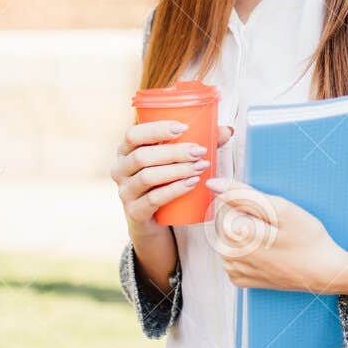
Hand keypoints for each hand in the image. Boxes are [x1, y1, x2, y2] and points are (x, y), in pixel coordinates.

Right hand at [111, 120, 233, 239]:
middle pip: (143, 156)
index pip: (133, 134)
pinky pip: (153, 199)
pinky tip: (191, 184)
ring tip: (200, 167)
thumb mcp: (174, 160)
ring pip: (148, 177)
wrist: (152, 219)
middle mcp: (120, 169)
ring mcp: (124, 192)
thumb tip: (227, 130)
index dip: (156, 129)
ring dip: (177, 170)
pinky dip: (174, 190)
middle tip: (199, 151)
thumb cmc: (164, 180)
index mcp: (125, 150)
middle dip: (174, 152)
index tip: (183, 128)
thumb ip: (198, 142)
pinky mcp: (134, 211)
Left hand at [203, 177, 347, 299]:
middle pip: (224, 221)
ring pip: (227, 237)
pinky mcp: (239, 279)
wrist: (323, 272)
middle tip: (274, 226)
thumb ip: (243, 195)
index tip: (269, 214)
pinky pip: (232, 255)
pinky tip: (265, 251)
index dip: (247, 202)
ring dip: (244, 233)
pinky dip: (245, 249)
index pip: (225, 203)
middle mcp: (229, 255)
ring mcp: (233, 269)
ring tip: (271, 239)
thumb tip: (213, 184)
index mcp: (236, 234)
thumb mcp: (280, 208)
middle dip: (244, 217)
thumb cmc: (307, 238)